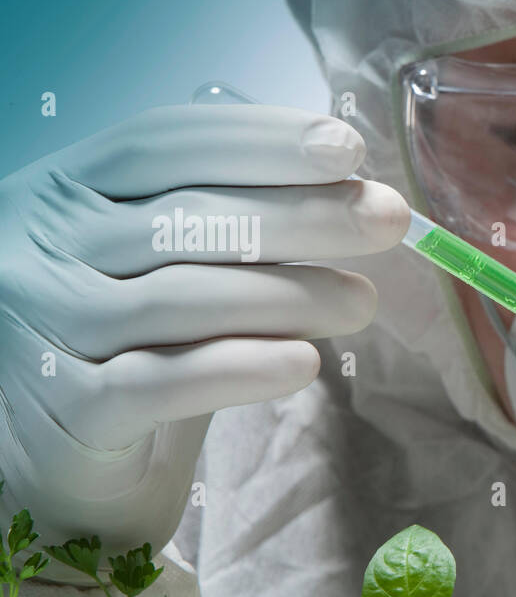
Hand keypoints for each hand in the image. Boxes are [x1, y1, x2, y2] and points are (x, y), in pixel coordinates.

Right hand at [0, 105, 407, 561]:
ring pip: (182, 298)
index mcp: (72, 191)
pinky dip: (239, 369)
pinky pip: (163, 383)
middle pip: (186, 216)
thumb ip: (233, 228)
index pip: (167, 144)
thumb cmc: (137, 345)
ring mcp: (53, 326)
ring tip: (362, 302)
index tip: (349, 148)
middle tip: (385, 220)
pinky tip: (304, 364)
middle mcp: (49, 247)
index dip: (261, 140)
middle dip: (301, 213)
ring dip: (289, 295)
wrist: (68, 457)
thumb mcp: (168, 265)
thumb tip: (354, 198)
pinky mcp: (72, 409)